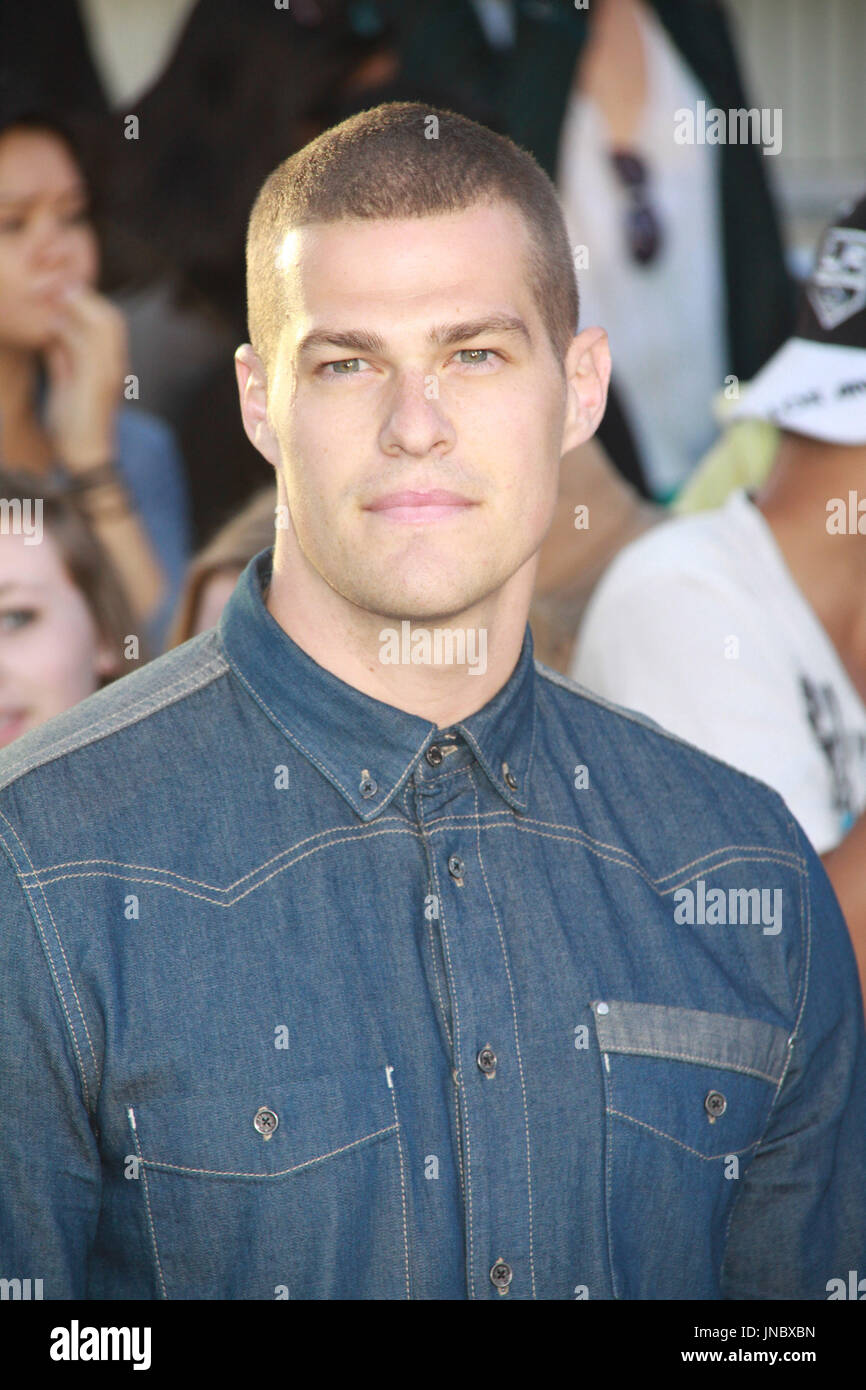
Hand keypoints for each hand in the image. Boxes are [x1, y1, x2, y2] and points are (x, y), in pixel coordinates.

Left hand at [43, 285, 127, 470]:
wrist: (84, 457)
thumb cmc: (72, 426)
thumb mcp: (64, 384)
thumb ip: (61, 358)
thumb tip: (51, 335)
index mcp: (110, 365)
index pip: (106, 322)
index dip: (84, 302)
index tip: (56, 291)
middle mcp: (116, 365)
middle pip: (110, 317)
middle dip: (82, 298)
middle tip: (51, 287)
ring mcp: (111, 373)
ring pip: (104, 324)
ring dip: (78, 307)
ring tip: (51, 298)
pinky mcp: (100, 382)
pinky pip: (89, 344)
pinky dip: (71, 329)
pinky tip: (52, 324)